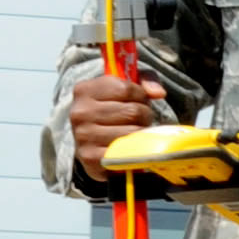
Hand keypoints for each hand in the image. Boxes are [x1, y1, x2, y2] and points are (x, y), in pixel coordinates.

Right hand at [69, 63, 166, 180]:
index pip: (126, 89)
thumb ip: (145, 80)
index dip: (141, 95)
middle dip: (144, 116)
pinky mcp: (90, 158)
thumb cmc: (111, 110)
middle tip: (140, 120)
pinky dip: (135, 151)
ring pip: (133, 133)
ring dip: (142, 133)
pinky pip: (127, 153)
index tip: (138, 101)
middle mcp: (80, 112)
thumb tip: (159, 93)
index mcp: (84, 90)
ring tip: (135, 132)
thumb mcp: (125, 86)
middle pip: (133, 111)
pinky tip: (130, 148)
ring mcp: (83, 136)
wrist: (90, 142)